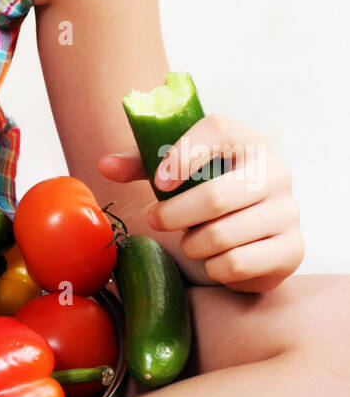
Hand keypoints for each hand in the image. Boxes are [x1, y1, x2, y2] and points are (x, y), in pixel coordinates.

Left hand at [98, 113, 303, 291]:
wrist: (253, 236)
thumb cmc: (206, 192)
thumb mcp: (175, 173)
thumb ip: (141, 164)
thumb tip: (104, 165)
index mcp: (249, 141)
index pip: (219, 129)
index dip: (184, 154)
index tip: (158, 183)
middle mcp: (276, 172)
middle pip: (215, 196)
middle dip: (174, 215)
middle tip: (156, 220)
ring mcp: (288, 211)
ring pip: (222, 235)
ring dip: (193, 244)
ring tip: (190, 239)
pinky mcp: (292, 250)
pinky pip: (237, 264)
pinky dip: (213, 267)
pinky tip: (213, 259)